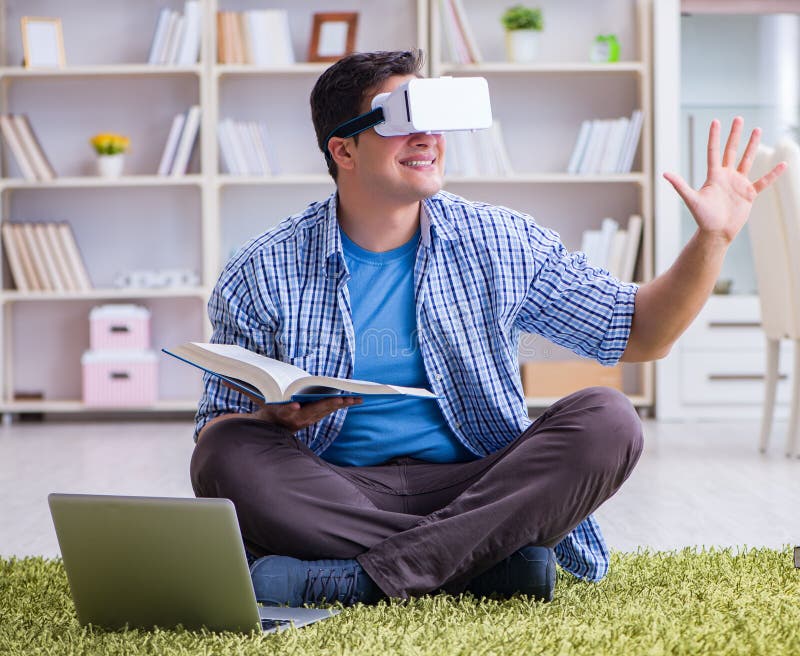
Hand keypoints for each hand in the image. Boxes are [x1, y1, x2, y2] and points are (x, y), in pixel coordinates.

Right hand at [222, 381, 361, 433]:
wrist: (275, 427)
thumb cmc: (264, 408)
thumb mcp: (253, 399)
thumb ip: (240, 388)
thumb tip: (221, 377)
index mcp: (281, 412)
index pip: (284, 410)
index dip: (289, 407)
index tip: (294, 404)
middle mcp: (298, 417)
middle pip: (313, 411)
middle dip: (328, 405)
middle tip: (341, 399)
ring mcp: (310, 417)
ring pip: (328, 410)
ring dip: (343, 403)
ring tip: (357, 397)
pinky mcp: (319, 414)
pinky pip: (334, 408)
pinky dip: (346, 402)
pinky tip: (359, 397)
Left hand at [663, 117, 786, 244]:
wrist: (716, 232)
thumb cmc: (702, 217)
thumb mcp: (691, 199)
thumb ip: (680, 186)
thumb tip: (665, 173)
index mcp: (713, 176)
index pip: (714, 152)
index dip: (714, 137)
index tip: (715, 121)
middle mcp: (726, 176)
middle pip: (731, 150)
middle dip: (735, 134)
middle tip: (738, 118)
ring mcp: (738, 183)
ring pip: (747, 160)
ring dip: (752, 145)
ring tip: (757, 130)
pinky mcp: (749, 194)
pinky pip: (763, 181)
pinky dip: (773, 174)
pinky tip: (783, 164)